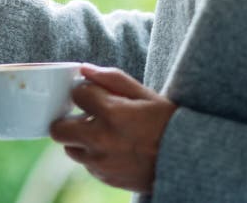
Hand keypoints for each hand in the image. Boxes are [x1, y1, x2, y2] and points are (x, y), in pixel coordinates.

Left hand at [49, 64, 176, 193]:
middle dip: (68, 119)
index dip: (86, 92)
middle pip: (58, 128)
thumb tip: (84, 69)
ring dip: (80, 139)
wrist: (189, 162)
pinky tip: (114, 150)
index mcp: (112, 114)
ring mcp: (101, 163)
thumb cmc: (168, 124)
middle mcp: (101, 140)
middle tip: (86, 116)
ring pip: (70, 148)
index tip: (95, 95)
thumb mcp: (145, 95)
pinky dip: (94, 155)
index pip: (77, 94)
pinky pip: (87, 164)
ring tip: (103, 134)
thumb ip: (112, 79)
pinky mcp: (105, 177)